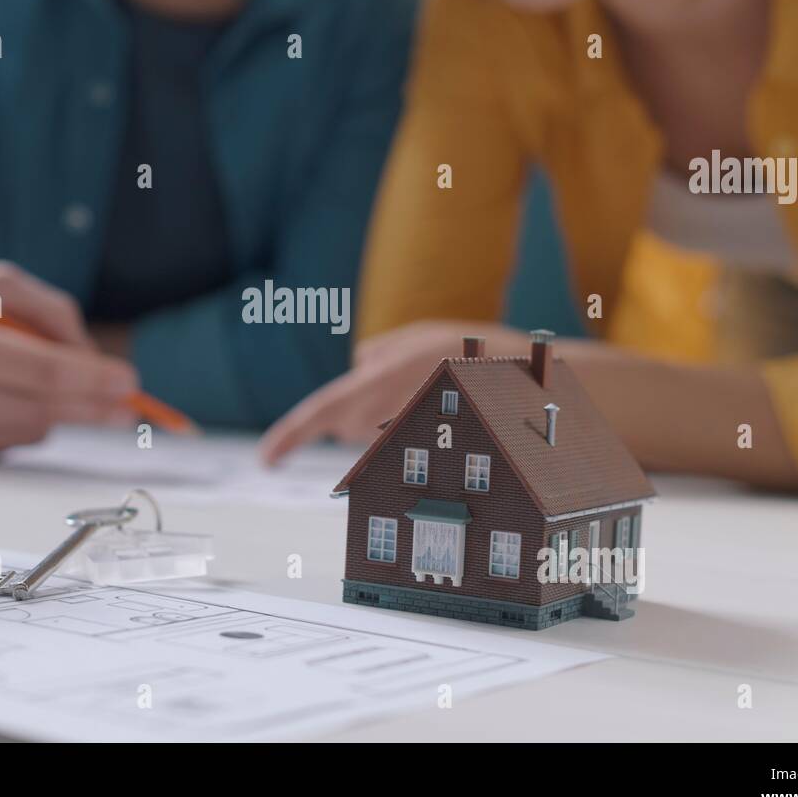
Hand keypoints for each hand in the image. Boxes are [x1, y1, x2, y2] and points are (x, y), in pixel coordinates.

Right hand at [0, 261, 138, 457]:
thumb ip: (52, 312)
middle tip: (130, 408)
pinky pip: (17, 440)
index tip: (129, 383)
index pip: (43, 373)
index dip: (92, 381)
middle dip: (95, 409)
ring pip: (37, 429)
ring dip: (54, 408)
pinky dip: (26, 419)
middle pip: (46, 411)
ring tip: (21, 378)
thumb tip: (92, 356)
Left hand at [258, 321, 523, 463]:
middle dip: (365, 412)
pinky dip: (414, 432)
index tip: (265, 460)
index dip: (289, 436)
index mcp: (378, 378)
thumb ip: (379, 352)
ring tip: (439, 399)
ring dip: (395, 419)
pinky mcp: (425, 453)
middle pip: (348, 424)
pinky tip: (450, 416)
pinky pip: (401, 444)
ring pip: (375, 434)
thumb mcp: (420, 335)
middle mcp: (388, 412)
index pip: (320, 411)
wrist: (533, 384)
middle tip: (413, 391)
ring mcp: (406, 437)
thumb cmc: (477, 354)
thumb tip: (357, 369)